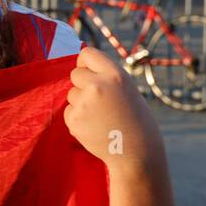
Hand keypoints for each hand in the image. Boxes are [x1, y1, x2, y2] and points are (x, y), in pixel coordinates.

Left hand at [63, 47, 162, 174]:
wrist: (136, 152)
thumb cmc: (135, 119)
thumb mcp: (126, 89)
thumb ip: (105, 77)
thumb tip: (80, 67)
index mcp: (115, 75)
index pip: (87, 54)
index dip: (86, 63)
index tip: (89, 71)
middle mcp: (97, 86)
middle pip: (75, 73)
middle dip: (83, 83)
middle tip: (100, 99)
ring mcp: (83, 103)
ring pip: (71, 94)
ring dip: (81, 102)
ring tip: (102, 116)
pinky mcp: (74, 120)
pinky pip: (69, 111)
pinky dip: (78, 117)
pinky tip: (95, 126)